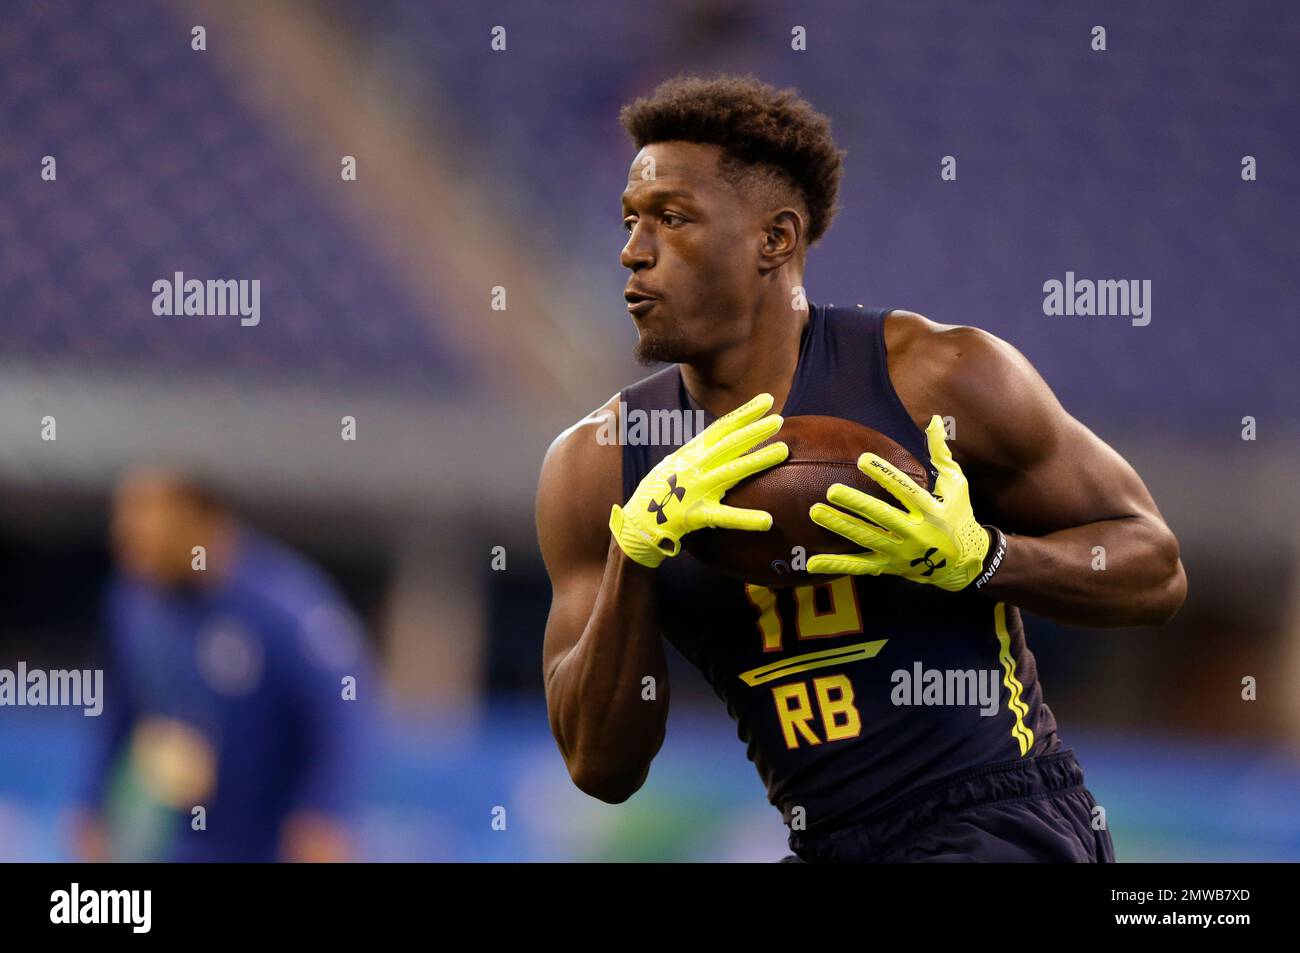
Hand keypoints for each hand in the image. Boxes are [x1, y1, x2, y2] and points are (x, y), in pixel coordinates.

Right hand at [610, 393, 788, 567]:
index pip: (721, 427)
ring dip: (758, 460)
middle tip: (779, 419)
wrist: (637, 520)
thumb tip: (725, 438)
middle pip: (729, 444)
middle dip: (755, 430)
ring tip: (783, 451)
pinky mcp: (696, 515)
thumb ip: (700, 452)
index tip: (767, 401)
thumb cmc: (660, 491)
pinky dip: (746, 519)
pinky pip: (724, 517)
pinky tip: (767, 520)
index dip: (744, 413)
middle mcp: (694, 467)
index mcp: (691, 453)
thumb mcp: (677, 463)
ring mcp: (696, 490)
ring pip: (731, 471)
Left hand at [806, 415, 990, 590]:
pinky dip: (837, 565)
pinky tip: (811, 561)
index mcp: (932, 510)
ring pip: (867, 539)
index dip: (884, 475)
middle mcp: (917, 533)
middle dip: (856, 504)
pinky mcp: (891, 567)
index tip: (862, 459)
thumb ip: (940, 453)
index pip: (905, 490)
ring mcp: (902, 553)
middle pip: (882, 517)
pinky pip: (861, 565)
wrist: (967, 562)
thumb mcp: (955, 483)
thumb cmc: (959, 515)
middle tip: (831, 490)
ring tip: (816, 512)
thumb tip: (934, 420)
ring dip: (841, 526)